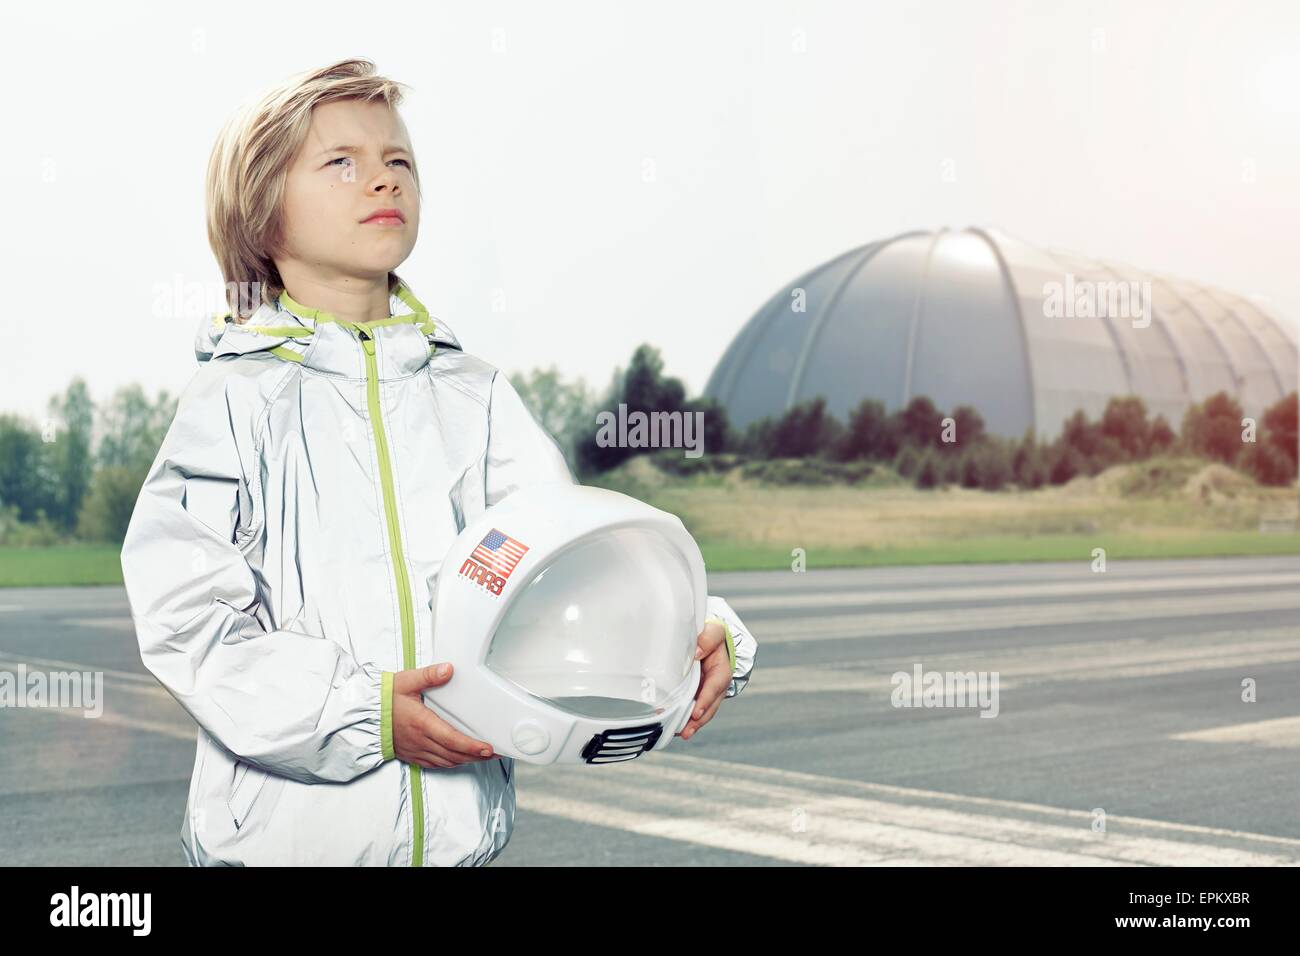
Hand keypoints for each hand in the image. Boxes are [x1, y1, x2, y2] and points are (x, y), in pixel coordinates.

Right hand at [392, 663, 496, 768]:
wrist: (362, 715)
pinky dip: (449, 763)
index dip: (472, 746)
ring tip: (482, 756)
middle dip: (476, 756)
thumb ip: (429, 675)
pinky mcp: (411, 755)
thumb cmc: (383, 699)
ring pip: (446, 762)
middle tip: (493, 752)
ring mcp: (415, 750)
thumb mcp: (406, 681)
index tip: (488, 748)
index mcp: (421, 723)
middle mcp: (420, 741)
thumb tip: (448, 669)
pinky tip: (458, 759)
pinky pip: (434, 764)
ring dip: (465, 761)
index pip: (452, 740)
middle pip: (453, 754)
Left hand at [675, 620, 731, 741]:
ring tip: (680, 734)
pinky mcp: (697, 694)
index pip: (715, 686)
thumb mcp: (714, 632)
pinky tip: (674, 727)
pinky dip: (685, 718)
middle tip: (685, 731)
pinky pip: (693, 708)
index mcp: (722, 670)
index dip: (706, 700)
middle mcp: (716, 684)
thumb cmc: (711, 635)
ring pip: (702, 711)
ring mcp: (707, 691)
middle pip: (710, 705)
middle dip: (698, 720)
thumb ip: (708, 639)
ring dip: (692, 724)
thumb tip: (696, 652)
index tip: (696, 713)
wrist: (709, 640)